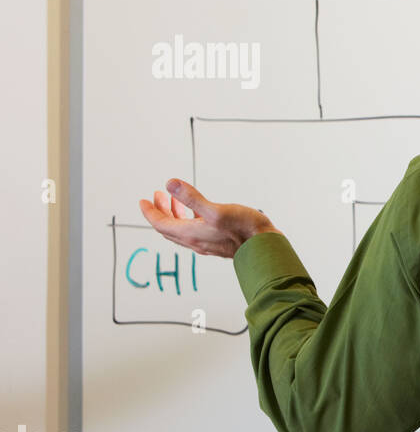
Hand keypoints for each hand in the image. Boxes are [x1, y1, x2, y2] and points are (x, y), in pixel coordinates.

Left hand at [139, 178, 280, 258]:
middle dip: (159, 211)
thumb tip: (169, 184)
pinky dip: (187, 220)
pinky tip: (195, 212)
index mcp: (190, 233)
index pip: (160, 224)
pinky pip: (193, 232)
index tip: (143, 201)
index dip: (150, 212)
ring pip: (181, 230)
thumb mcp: (216, 210)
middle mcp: (195, 241)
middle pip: (168, 228)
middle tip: (156, 197)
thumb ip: (192, 197)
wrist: (264, 247)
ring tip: (174, 200)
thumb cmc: (244, 230)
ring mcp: (206, 243)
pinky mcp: (216, 242)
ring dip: (174, 215)